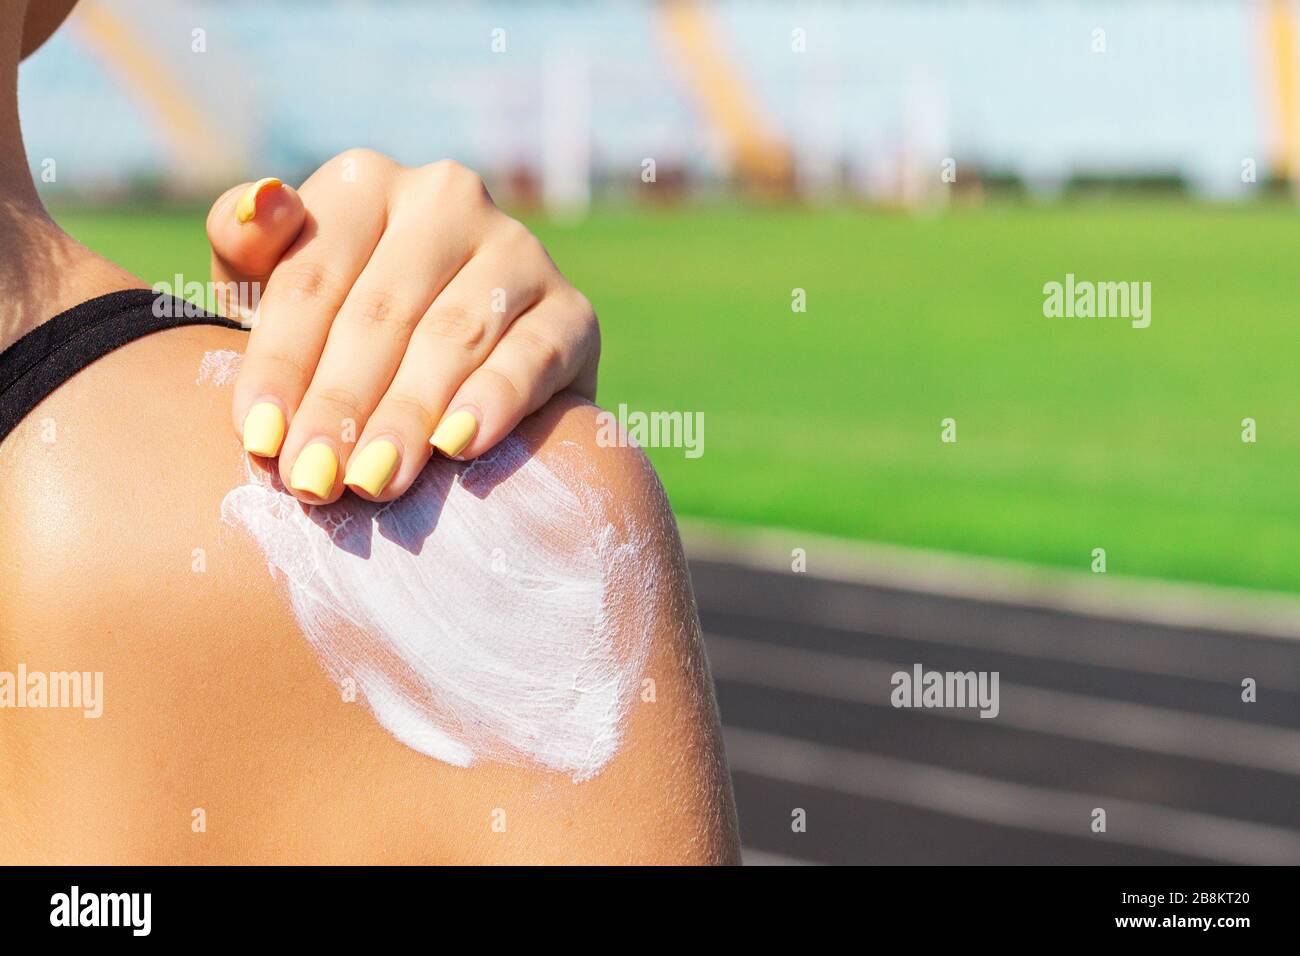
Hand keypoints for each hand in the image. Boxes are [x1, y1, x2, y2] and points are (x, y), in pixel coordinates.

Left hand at [205, 149, 599, 502]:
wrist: (459, 383)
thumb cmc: (338, 337)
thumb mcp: (271, 293)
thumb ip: (244, 246)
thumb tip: (260, 200)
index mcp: (364, 183)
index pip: (313, 277)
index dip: (281, 363)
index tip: (258, 441)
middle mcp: (447, 198)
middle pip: (381, 311)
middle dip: (341, 405)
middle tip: (313, 482)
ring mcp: (518, 249)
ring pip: (454, 335)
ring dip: (408, 415)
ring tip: (373, 482)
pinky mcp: (573, 310)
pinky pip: (532, 355)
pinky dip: (494, 400)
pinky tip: (459, 445)